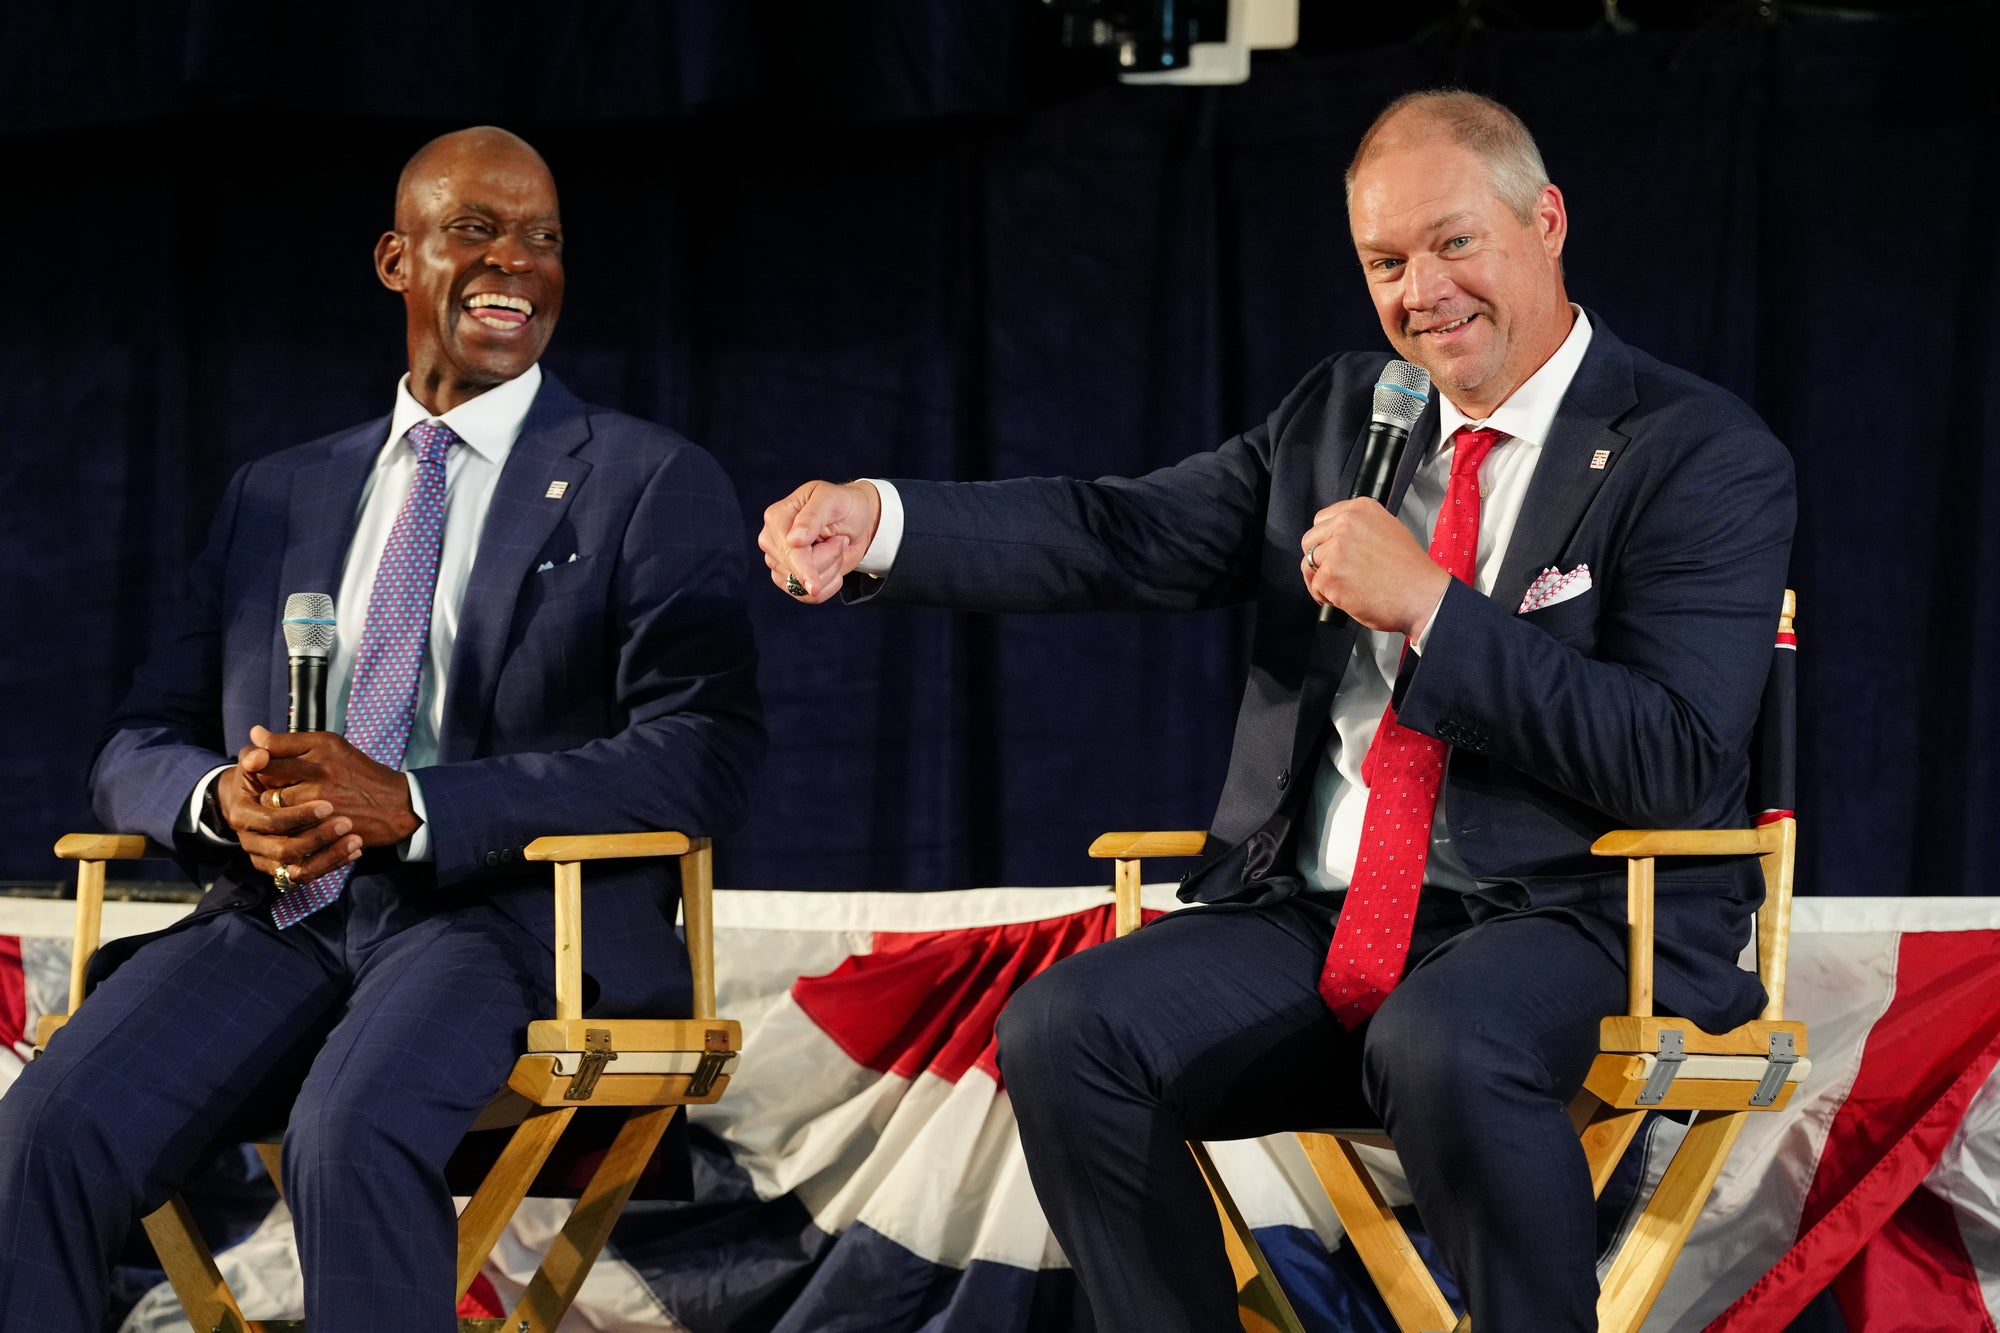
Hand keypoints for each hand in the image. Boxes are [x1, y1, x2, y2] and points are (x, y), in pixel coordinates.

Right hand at [217, 738, 360, 882]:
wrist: (257, 801)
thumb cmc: (260, 777)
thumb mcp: (256, 763)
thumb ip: (257, 757)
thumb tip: (260, 754)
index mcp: (243, 816)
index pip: (271, 822)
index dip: (299, 815)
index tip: (328, 805)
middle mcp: (252, 842)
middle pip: (285, 849)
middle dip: (317, 837)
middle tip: (346, 822)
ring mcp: (267, 859)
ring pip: (298, 869)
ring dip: (329, 855)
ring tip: (355, 839)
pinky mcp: (283, 870)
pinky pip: (308, 875)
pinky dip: (332, 863)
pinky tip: (354, 850)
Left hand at [247, 725, 421, 848]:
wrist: (398, 806)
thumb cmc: (360, 774)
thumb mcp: (332, 746)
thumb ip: (291, 741)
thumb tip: (255, 734)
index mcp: (323, 747)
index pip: (271, 752)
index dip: (259, 762)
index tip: (259, 766)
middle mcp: (322, 771)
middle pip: (268, 780)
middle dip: (267, 787)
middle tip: (277, 789)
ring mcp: (323, 800)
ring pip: (274, 805)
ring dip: (275, 808)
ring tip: (288, 807)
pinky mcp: (325, 824)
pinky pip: (288, 826)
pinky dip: (287, 826)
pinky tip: (297, 823)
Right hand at [757, 479, 881, 602]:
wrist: (856, 521)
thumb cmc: (843, 505)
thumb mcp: (832, 500)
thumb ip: (812, 517)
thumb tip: (792, 541)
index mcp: (776, 517)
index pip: (788, 551)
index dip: (804, 568)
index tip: (814, 586)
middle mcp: (771, 541)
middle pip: (797, 571)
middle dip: (828, 559)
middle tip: (838, 538)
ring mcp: (778, 561)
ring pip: (802, 587)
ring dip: (830, 570)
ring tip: (834, 546)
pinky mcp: (788, 579)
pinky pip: (806, 597)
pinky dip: (827, 586)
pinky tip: (833, 567)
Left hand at [1300, 499, 1451, 637]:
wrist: (1422, 596)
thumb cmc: (1410, 571)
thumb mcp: (1388, 530)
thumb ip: (1360, 528)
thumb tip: (1336, 537)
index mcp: (1360, 509)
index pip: (1322, 520)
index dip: (1325, 540)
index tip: (1332, 551)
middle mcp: (1346, 524)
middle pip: (1309, 540)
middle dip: (1319, 559)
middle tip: (1336, 573)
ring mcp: (1336, 549)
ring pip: (1309, 564)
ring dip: (1321, 579)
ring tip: (1343, 588)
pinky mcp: (1330, 575)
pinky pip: (1315, 586)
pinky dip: (1326, 596)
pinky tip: (1346, 598)